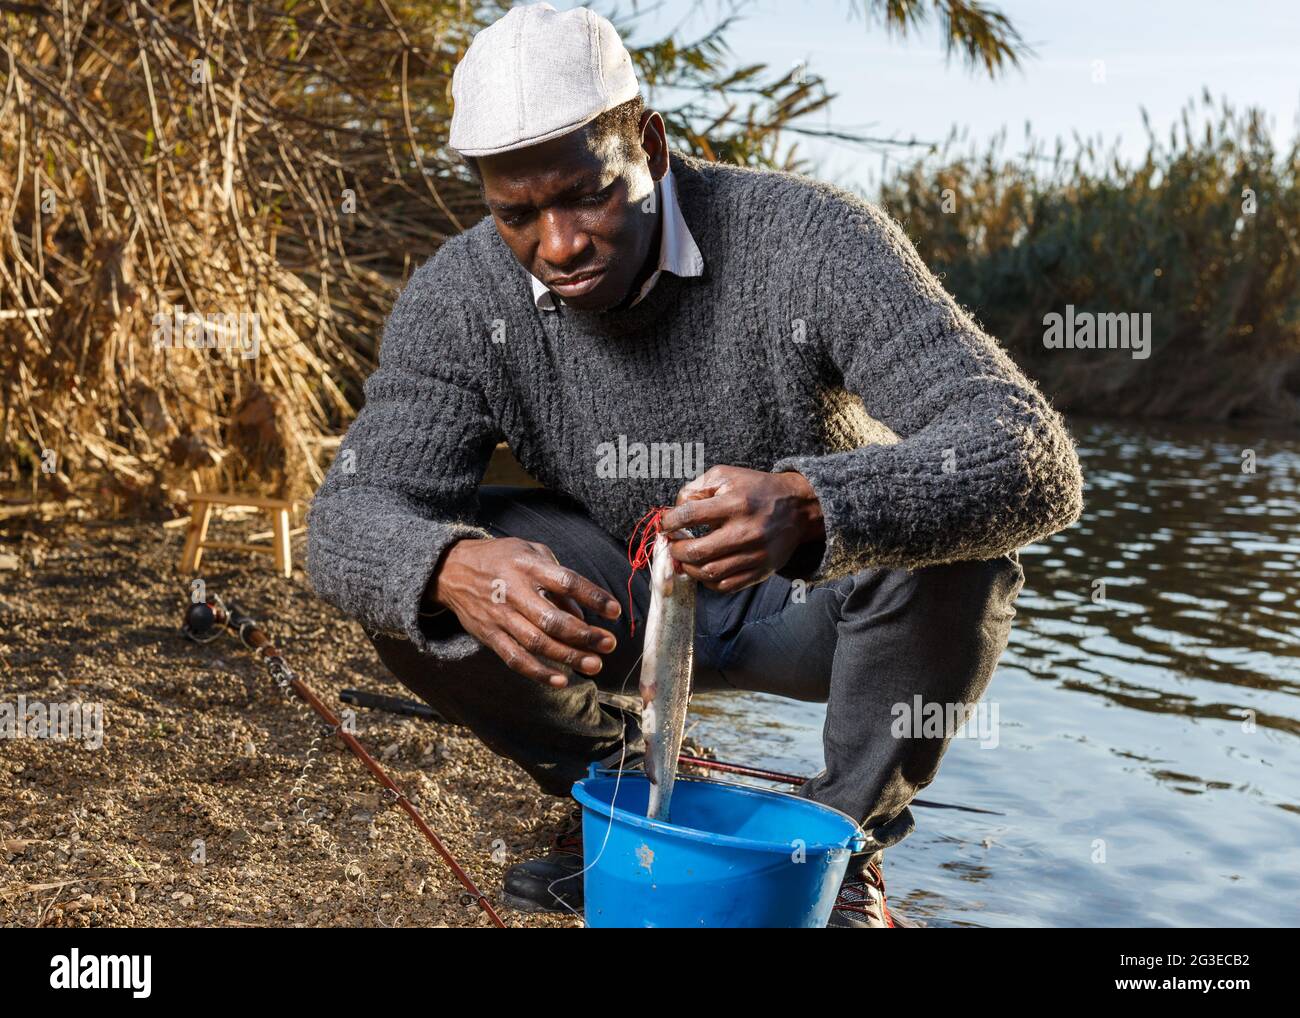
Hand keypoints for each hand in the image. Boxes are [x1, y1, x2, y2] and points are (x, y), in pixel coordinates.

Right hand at [428, 537, 621, 686]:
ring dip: (568, 657)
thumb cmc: (501, 558)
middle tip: (609, 644)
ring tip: (594, 664)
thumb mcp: (530, 552)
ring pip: (536, 643)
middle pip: (552, 619)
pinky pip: (515, 659)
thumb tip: (581, 614)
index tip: (615, 611)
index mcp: (528, 566)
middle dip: (584, 635)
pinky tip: (561, 680)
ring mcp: (500, 615)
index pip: (566, 581)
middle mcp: (513, 591)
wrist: (452, 570)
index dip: (593, 597)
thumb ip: (558, 578)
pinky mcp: (489, 635)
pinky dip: (538, 672)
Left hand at [659, 465, 824, 591]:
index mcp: (736, 503)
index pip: (690, 515)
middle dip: (676, 549)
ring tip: (685, 558)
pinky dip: (707, 580)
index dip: (670, 522)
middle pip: (697, 551)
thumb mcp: (725, 476)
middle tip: (673, 544)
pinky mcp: (760, 571)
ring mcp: (755, 555)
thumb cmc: (755, 489)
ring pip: (709, 572)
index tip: (665, 524)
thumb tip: (675, 512)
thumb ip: (695, 489)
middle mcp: (746, 531)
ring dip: (689, 567)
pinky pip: (726, 586)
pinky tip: (703, 568)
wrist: (796, 507)